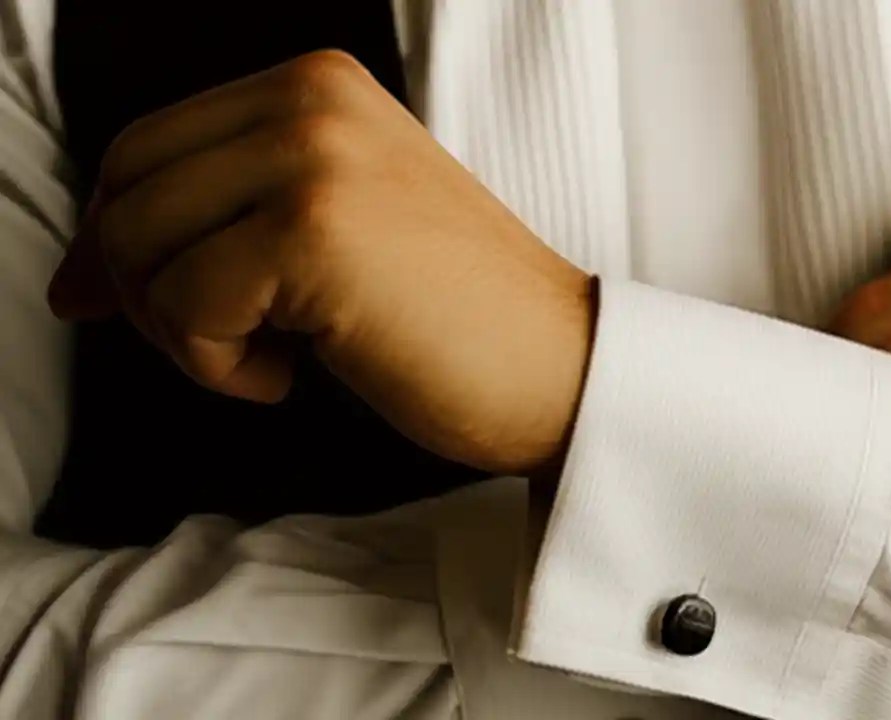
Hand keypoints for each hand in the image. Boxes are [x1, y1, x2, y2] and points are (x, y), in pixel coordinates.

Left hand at [47, 50, 594, 474]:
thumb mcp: (335, 226)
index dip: (120, 238)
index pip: (147, 147)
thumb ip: (226, 216)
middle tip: (221, 345)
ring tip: (271, 357)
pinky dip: (217, 367)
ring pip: (138, 248)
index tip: (135, 306)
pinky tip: (293, 374)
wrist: (558, 366)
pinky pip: (182, 307)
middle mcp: (310, 99)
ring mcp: (313, 158)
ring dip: (183, 334)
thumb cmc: (451, 317)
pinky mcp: (312, 232)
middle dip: (142, 289)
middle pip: (126, 191)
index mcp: (317, 85)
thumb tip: (80, 274)